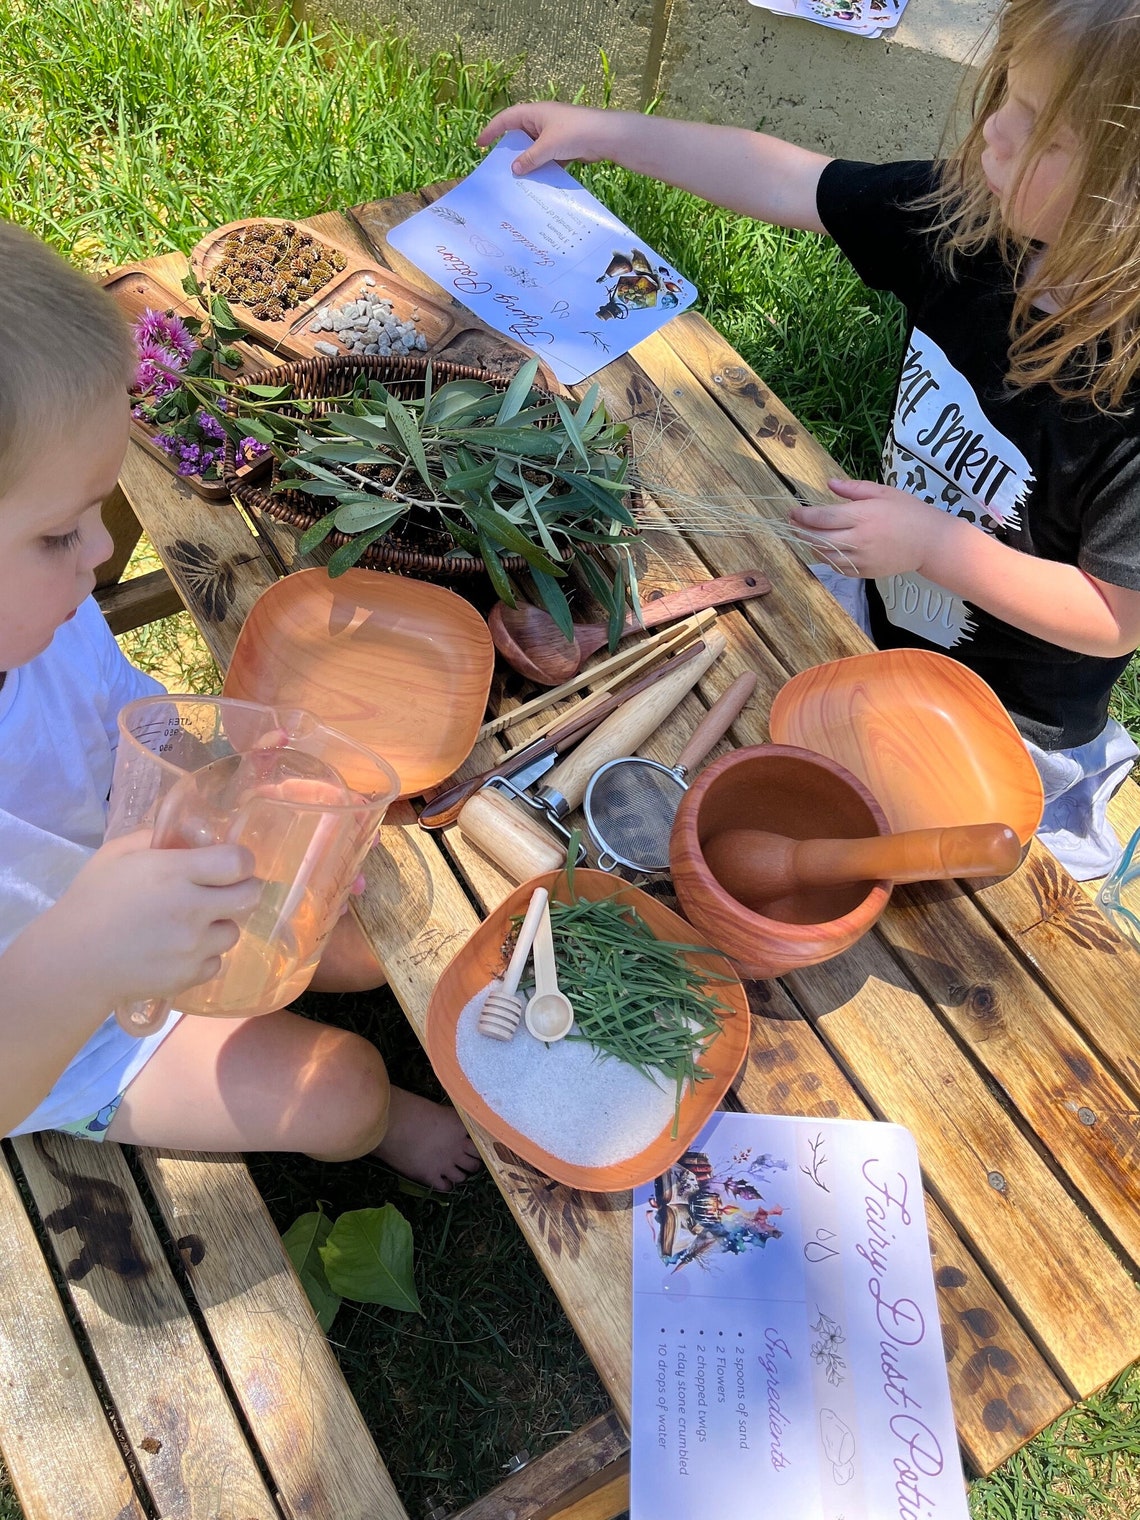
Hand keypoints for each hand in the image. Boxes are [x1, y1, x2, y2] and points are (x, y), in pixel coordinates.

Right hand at [47, 832, 259, 1011]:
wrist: (72, 961)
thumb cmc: (93, 901)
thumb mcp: (118, 854)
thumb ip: (158, 837)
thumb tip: (194, 835)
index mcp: (174, 873)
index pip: (239, 862)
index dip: (241, 861)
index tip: (230, 864)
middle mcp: (191, 910)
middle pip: (250, 897)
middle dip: (242, 890)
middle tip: (222, 891)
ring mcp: (192, 947)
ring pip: (233, 932)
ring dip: (219, 925)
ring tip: (190, 924)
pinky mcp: (188, 977)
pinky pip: (216, 962)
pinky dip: (204, 956)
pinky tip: (179, 950)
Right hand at [477, 102, 634, 174]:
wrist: (606, 137)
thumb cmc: (574, 132)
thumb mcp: (547, 146)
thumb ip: (529, 158)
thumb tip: (514, 169)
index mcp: (535, 113)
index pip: (506, 119)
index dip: (492, 130)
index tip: (479, 144)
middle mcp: (543, 121)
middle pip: (520, 135)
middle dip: (510, 150)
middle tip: (499, 166)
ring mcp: (554, 134)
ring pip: (534, 149)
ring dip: (527, 163)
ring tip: (517, 179)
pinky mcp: (565, 146)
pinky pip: (547, 158)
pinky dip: (542, 168)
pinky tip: (538, 182)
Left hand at [789, 478, 950, 578]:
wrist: (931, 542)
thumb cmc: (909, 512)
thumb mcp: (883, 493)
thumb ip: (854, 489)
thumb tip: (830, 483)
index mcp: (862, 516)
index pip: (822, 518)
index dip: (802, 516)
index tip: (792, 512)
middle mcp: (858, 539)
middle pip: (818, 538)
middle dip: (801, 531)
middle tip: (793, 523)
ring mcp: (861, 559)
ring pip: (824, 556)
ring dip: (812, 546)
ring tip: (808, 535)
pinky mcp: (865, 572)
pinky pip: (838, 567)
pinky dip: (828, 559)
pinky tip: (827, 549)